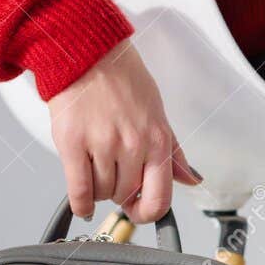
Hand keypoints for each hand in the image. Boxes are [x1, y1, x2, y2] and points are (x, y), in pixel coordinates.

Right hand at [46, 39, 201, 223]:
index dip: (148, 212)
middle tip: (112, 176)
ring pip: (103, 193)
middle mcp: (133, 145)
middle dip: (119, 193)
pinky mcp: (73, 143)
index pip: (161, 197)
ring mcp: (103, 144)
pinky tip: (82, 203)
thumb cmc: (122, 78)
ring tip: (96, 168)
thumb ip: (173, 151)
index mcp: (157, 140)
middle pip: (126, 195)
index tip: (138, 211)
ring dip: (98, 190)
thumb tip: (191, 179)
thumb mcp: (157, 112)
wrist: (87, 52)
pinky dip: (80, 203)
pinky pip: (79, 190)